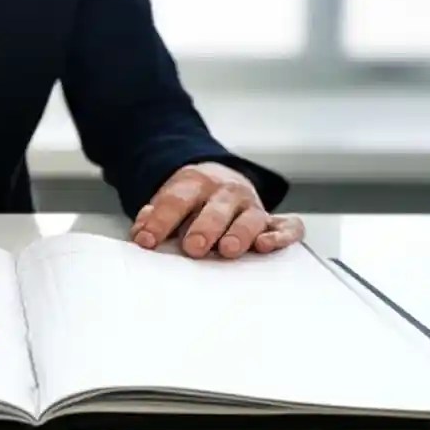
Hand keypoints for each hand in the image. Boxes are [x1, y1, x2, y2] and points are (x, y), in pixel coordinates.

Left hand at [129, 162, 304, 258]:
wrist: (219, 181)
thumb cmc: (191, 201)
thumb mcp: (169, 201)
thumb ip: (154, 216)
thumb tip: (141, 231)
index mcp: (195, 183)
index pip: (176, 200)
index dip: (160, 221)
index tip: (146, 241)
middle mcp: (226, 192)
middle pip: (216, 208)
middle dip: (205, 228)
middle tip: (193, 247)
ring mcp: (251, 206)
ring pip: (251, 217)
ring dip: (240, 233)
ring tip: (229, 249)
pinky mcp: (273, 221)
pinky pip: (288, 226)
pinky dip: (282, 235)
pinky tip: (267, 245)